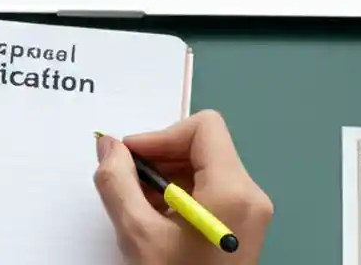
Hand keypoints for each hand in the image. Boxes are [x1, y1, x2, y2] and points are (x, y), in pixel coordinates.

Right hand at [93, 111, 272, 264]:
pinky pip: (211, 192)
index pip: (203, 127)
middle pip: (204, 146)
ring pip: (205, 169)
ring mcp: (251, 213)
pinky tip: (156, 221)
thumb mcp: (137, 233)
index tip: (130, 158)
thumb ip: (117, 181)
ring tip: (139, 205)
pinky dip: (180, 196)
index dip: (161, 135)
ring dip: (166, 178)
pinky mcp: (243, 228)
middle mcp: (251, 195)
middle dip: (160, 158)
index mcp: (234, 189)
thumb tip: (109, 144)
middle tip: (127, 182)